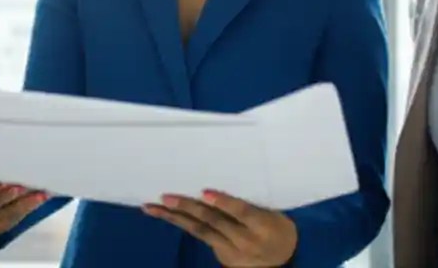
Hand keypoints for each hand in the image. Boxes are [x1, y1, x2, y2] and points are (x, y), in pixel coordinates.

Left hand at [143, 190, 296, 266]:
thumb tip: (220, 179)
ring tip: (153, 207)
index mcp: (263, 226)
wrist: (284, 258)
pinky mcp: (221, 256)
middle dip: (188, 208)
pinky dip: (181, 224)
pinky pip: (199, 236)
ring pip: (199, 231)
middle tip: (166, 196)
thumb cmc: (277, 224)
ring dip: (175, 218)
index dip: (224, 203)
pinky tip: (164, 214)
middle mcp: (245, 241)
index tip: (205, 192)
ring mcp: (231, 251)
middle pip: (214, 222)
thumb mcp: (272, 212)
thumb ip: (250, 200)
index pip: (242, 212)